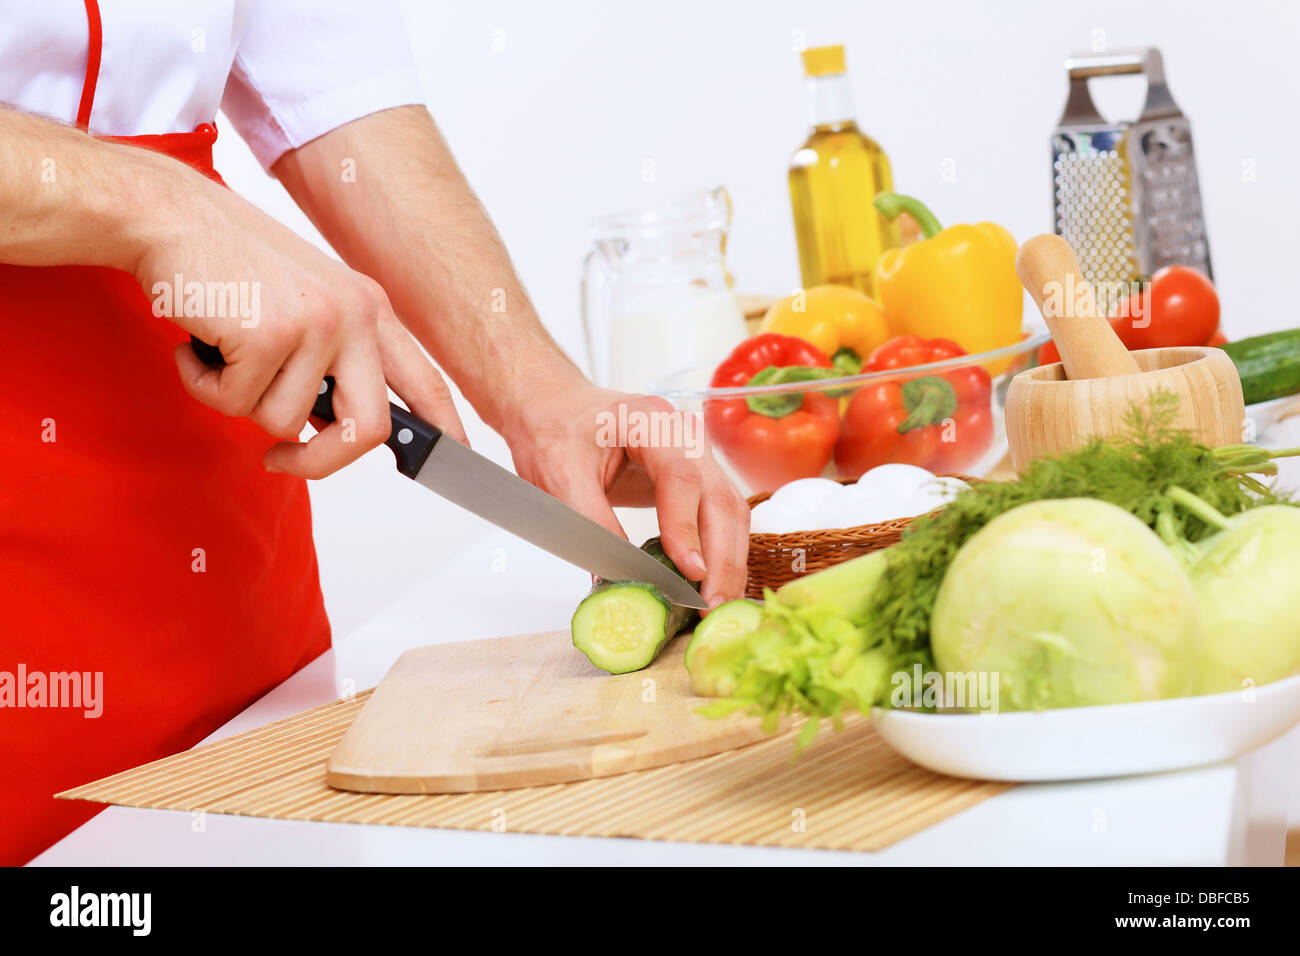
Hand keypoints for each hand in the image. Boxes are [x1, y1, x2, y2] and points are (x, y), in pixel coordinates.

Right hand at [135, 174, 465, 477]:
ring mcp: (315, 325)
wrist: (168, 215)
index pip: (424, 379)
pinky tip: (197, 341)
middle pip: (370, 428)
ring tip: (222, 349)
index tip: (453, 454)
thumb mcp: (305, 302)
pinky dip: (203, 383)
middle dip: (321, 461)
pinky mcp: (267, 335)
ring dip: (238, 398)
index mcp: (370, 309)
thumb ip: (335, 358)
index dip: (443, 423)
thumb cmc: (228, 261)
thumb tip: (336, 427)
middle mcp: (354, 316)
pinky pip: (234, 403)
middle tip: (281, 459)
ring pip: (284, 421)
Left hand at [504, 384, 750, 606]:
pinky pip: (721, 516)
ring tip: (716, 605)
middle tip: (710, 606)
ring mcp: (697, 455)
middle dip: (721, 558)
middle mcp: (685, 434)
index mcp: (649, 421)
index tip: (688, 572)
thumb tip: (622, 579)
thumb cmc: (555, 431)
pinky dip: (723, 552)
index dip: (686, 526)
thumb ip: (591, 524)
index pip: (681, 476)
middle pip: (720, 497)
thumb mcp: (558, 477)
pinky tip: (714, 584)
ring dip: (729, 561)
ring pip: (730, 510)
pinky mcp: (698, 478)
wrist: (556, 410)